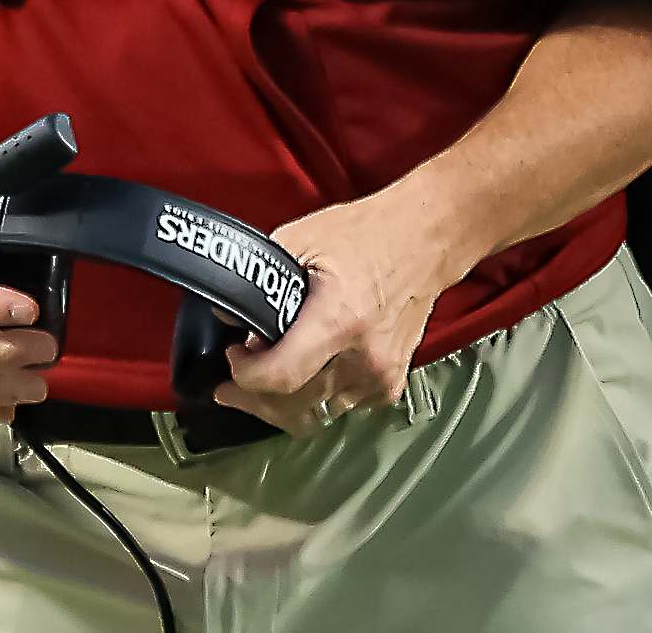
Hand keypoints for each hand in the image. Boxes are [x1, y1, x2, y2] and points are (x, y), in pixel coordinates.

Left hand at [208, 191, 464, 435]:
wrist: (424, 242)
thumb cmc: (366, 236)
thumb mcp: (299, 240)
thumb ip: (260, 280)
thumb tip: (228, 315)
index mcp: (339, 319)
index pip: (281, 376)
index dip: (245, 376)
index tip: (233, 358)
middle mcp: (364, 357)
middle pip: (294, 406)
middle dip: (252, 398)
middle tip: (230, 386)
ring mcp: (380, 376)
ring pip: (316, 415)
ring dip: (282, 406)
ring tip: (259, 386)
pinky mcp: (390, 385)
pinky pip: (341, 408)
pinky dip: (315, 399)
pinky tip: (300, 379)